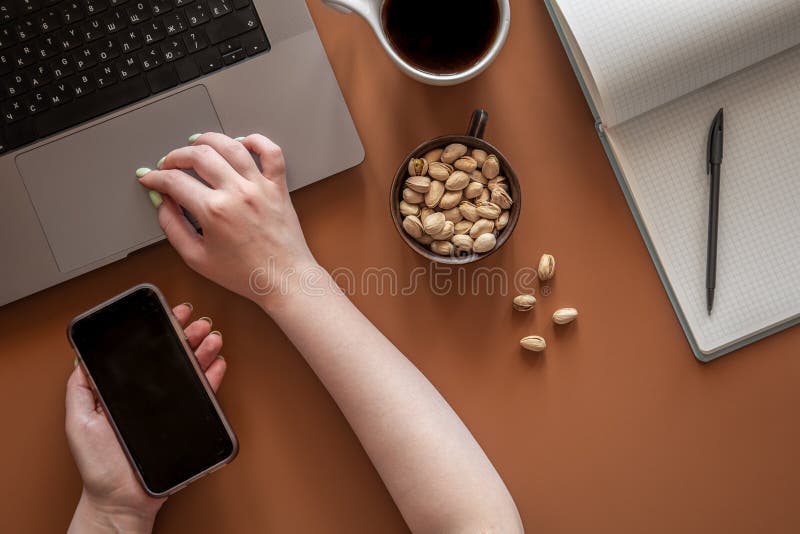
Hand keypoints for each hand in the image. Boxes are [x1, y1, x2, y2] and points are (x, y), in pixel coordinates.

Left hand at [66, 303, 225, 532]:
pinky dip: (213, 377)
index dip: (160, 331)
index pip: (146, 353)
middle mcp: (151, 395)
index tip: (170, 315)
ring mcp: (171, 407)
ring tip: (211, 336)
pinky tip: (217, 362)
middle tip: (196, 321)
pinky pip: (205, 394)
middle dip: (187, 334)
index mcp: (127, 390)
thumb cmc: (99, 466)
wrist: (122, 499)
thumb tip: (83, 357)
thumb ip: (80, 389)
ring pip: (192, 370)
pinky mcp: (187, 420)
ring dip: (203, 350)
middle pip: (173, 356)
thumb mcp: (79, 421)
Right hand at [137, 133, 317, 309]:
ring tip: (196, 145)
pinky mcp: (278, 186)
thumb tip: (163, 204)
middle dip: (176, 155)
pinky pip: (271, 152)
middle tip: (169, 164)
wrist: (284, 279)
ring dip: (208, 140)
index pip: (175, 181)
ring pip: (231, 146)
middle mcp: (237, 193)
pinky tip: (241, 143)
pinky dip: (256, 141)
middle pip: (199, 155)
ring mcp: (260, 186)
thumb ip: (173, 227)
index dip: (155, 177)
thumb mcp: (196, 258)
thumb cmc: (245, 274)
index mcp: (214, 211)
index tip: (150, 178)